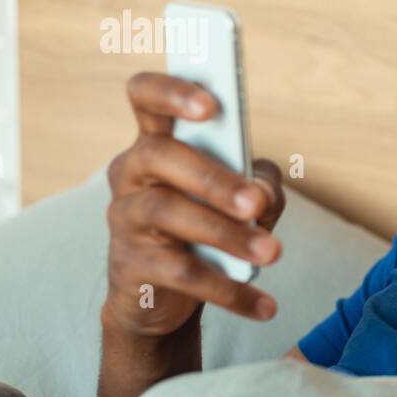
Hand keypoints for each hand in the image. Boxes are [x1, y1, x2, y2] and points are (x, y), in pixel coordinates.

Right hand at [103, 71, 286, 338]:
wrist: (168, 296)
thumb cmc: (207, 228)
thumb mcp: (241, 201)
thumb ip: (259, 185)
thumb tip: (262, 192)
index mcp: (158, 142)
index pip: (145, 96)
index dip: (172, 92)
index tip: (212, 106)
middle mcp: (132, 173)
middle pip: (160, 156)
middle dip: (213, 179)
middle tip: (256, 206)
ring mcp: (124, 219)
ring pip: (169, 214)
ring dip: (227, 235)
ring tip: (272, 253)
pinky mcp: (130, 266)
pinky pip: (180, 273)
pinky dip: (229, 290)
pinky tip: (263, 304)